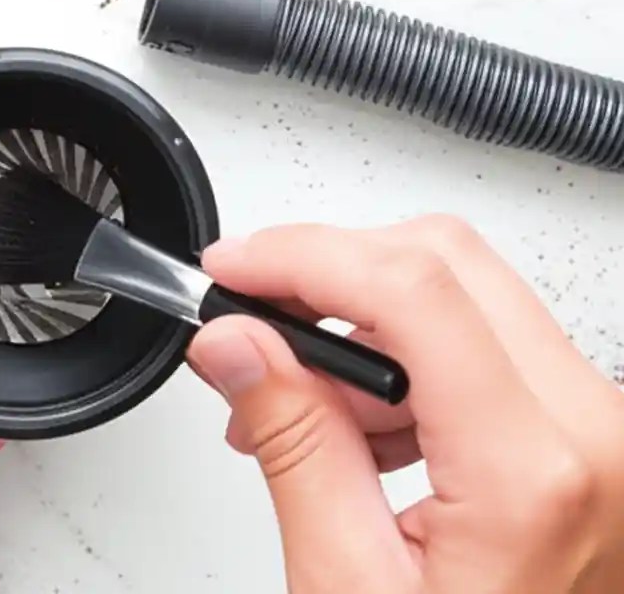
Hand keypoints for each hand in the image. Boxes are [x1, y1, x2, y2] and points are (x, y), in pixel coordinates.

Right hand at [188, 216, 623, 592]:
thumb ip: (292, 442)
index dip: (302, 257)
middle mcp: (593, 431)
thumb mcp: (345, 582)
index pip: (411, 292)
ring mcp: (600, 429)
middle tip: (248, 317)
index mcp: (533, 472)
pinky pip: (487, 345)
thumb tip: (236, 342)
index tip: (231, 271)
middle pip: (445, 263)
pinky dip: (403, 358)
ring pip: (465, 293)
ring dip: (359, 322)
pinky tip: (350, 424)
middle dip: (327, 273)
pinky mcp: (588, 436)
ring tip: (289, 402)